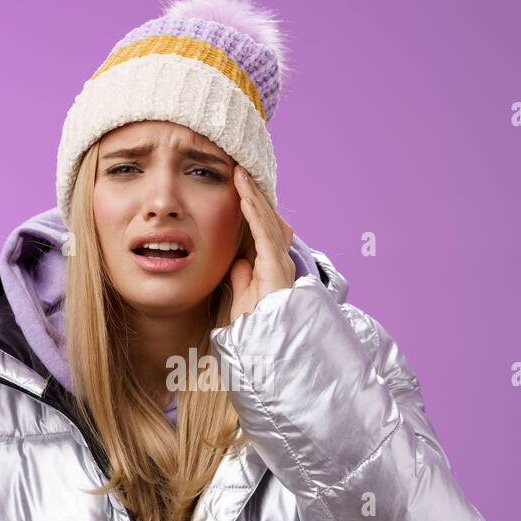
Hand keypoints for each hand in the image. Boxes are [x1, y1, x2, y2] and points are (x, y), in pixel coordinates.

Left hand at [227, 165, 295, 319]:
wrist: (267, 349)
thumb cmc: (257, 329)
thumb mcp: (244, 299)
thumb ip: (243, 280)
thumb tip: (240, 262)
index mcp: (273, 266)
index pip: (264, 229)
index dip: (254, 208)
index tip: (241, 188)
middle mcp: (280, 261)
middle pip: (269, 219)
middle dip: (255, 194)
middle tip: (241, 171)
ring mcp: (279, 263)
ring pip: (267, 221)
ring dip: (254, 196)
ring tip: (240, 174)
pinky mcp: (274, 268)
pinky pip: (264, 233)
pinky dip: (254, 213)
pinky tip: (245, 195)